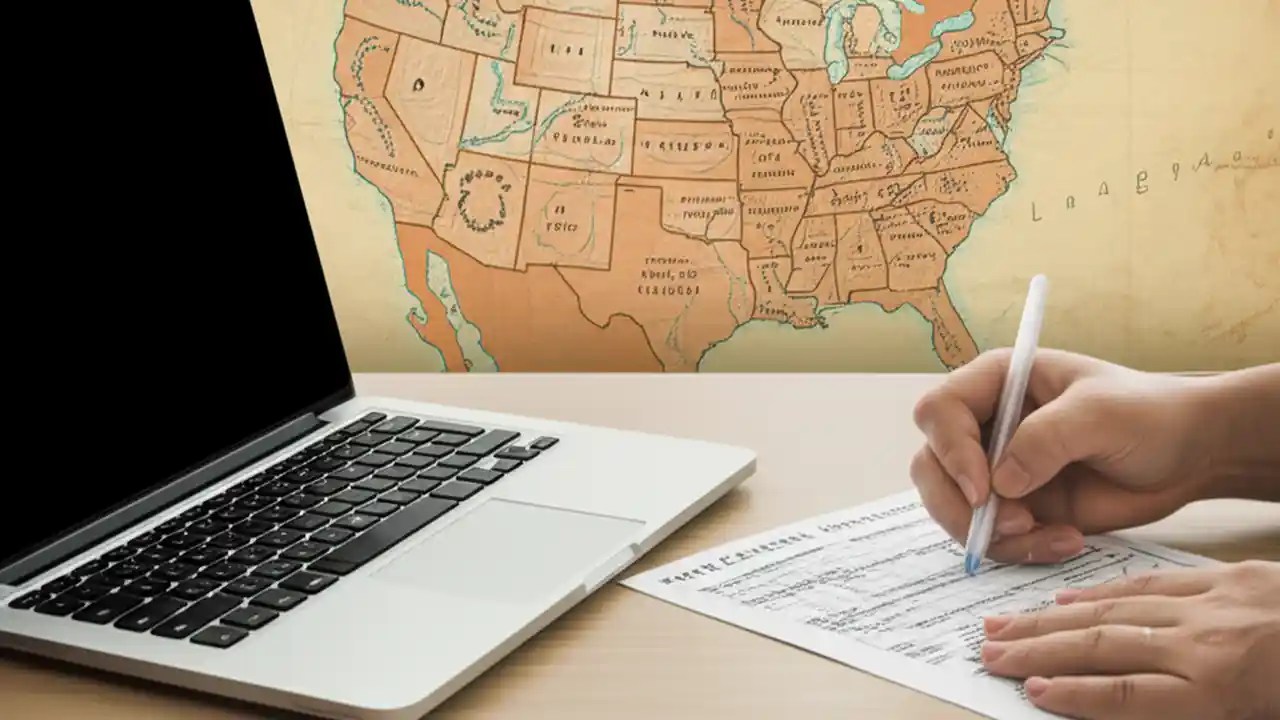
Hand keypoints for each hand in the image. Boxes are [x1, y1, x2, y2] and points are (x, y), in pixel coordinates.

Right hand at [910, 348, 1215, 563]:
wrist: (1188, 456)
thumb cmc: (1148, 414)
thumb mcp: (1100, 414)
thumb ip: (1046, 439)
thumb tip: (998, 484)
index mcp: (996, 382)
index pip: (939, 411)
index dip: (951, 451)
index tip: (984, 489)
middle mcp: (985, 424)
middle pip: (931, 466)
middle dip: (961, 505)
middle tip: (1013, 525)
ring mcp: (995, 468)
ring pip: (952, 507)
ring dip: (992, 534)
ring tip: (1049, 536)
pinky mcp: (1014, 507)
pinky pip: (990, 537)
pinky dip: (1020, 549)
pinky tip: (1067, 540)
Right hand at [979, 560, 1279, 719]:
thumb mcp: (1268, 718)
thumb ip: (1200, 712)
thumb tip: (1126, 707)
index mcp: (1226, 690)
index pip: (1133, 695)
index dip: (1077, 695)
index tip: (1029, 691)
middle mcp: (1210, 645)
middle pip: (1108, 646)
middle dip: (1041, 651)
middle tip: (987, 652)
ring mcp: (1216, 606)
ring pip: (1116, 610)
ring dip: (1052, 618)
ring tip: (1005, 623)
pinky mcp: (1228, 580)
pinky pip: (1149, 584)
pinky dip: (1100, 590)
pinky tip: (1067, 597)